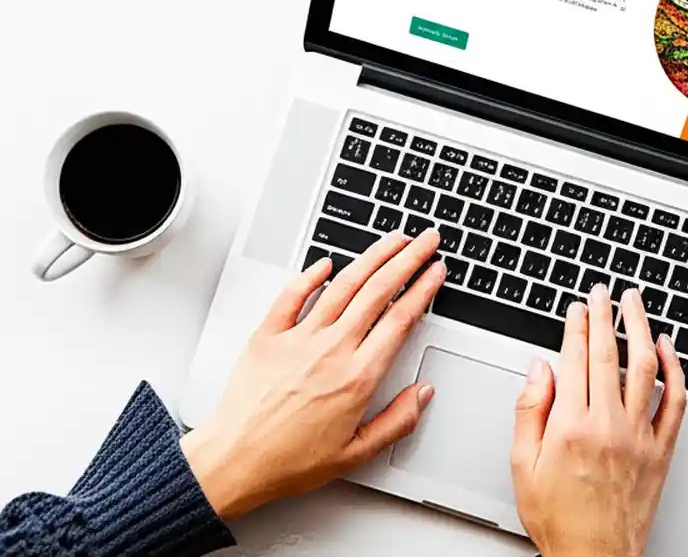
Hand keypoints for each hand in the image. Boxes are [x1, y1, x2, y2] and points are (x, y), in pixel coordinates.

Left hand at [181, 230, 445, 519]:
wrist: (234, 463)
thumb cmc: (290, 462)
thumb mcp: (357, 453)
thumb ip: (398, 421)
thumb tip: (423, 393)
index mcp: (358, 377)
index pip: (400, 319)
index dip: (423, 289)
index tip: (436, 271)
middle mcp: (331, 350)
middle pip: (378, 290)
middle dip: (408, 259)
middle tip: (426, 241)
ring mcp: (298, 339)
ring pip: (343, 284)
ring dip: (372, 256)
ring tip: (392, 240)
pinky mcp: (267, 337)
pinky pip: (291, 295)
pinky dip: (310, 275)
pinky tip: (326, 263)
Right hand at [511, 284, 686, 556]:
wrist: (595, 556)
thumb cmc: (559, 519)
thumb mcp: (523, 467)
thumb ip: (529, 412)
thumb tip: (539, 370)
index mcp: (570, 427)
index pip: (574, 360)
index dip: (576, 326)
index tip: (578, 307)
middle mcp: (608, 425)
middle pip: (608, 355)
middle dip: (605, 316)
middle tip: (603, 293)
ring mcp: (639, 435)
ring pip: (645, 368)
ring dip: (641, 329)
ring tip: (635, 305)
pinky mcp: (661, 449)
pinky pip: (676, 401)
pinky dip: (675, 370)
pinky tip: (668, 349)